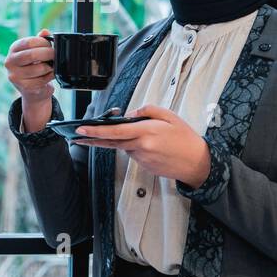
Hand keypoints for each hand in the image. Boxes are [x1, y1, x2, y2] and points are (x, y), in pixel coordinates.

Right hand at [4, 28, 55, 131]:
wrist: (32, 89)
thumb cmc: (34, 66)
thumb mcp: (36, 51)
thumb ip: (40, 40)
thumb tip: (45, 31)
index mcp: (14, 49)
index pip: (29, 42)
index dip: (43, 42)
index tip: (51, 45)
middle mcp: (10, 62)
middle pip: (32, 55)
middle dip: (48, 54)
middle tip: (55, 55)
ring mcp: (15, 76)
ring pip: (39, 68)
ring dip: (50, 66)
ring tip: (52, 65)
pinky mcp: (24, 87)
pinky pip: (42, 80)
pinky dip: (50, 76)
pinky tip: (50, 74)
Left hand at [72, 105, 211, 189]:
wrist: (198, 163)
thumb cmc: (186, 138)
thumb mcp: (169, 116)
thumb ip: (147, 111)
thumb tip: (130, 114)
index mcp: (146, 132)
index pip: (115, 131)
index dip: (96, 131)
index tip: (81, 129)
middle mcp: (141, 146)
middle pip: (112, 141)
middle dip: (93, 138)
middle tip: (78, 135)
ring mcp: (142, 158)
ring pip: (125, 146)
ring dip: (125, 140)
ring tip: (148, 135)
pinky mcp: (144, 166)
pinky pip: (134, 153)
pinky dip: (136, 146)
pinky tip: (152, 145)